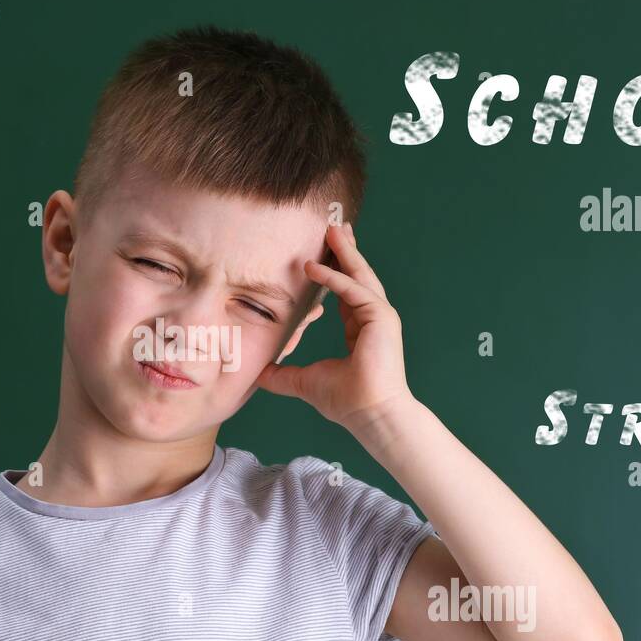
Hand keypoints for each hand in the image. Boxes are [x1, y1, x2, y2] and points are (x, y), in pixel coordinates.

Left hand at [256, 222, 414, 430]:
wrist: (367, 414)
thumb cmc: (344, 401)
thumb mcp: (303, 382)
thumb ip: (282, 375)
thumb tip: (258, 375)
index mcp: (359, 329)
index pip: (345, 292)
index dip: (332, 272)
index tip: (317, 255)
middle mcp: (372, 319)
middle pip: (356, 276)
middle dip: (345, 251)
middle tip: (333, 227)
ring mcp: (380, 316)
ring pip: (359, 275)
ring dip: (345, 252)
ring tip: (332, 230)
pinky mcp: (381, 318)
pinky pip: (354, 290)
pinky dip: (334, 277)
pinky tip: (314, 267)